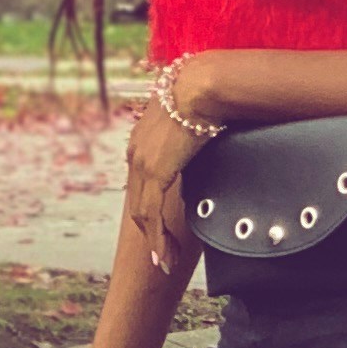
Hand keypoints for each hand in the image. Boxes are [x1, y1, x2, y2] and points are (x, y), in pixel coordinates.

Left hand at [124, 97, 203, 270]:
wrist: (202, 84)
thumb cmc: (205, 95)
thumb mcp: (193, 119)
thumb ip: (192, 135)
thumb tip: (210, 137)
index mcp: (142, 142)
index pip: (140, 186)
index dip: (149, 211)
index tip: (160, 230)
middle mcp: (135, 154)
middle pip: (138, 204)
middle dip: (150, 233)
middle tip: (164, 256)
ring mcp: (142, 164)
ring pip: (142, 214)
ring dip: (155, 242)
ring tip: (167, 263)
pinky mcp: (154, 172)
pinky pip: (152, 214)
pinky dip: (157, 239)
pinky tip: (165, 256)